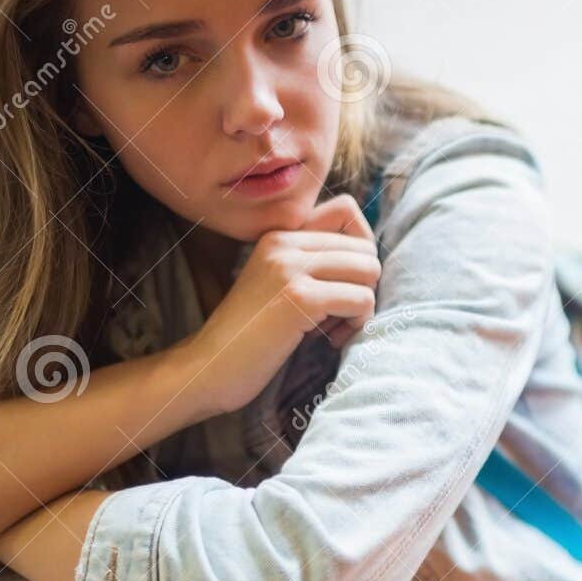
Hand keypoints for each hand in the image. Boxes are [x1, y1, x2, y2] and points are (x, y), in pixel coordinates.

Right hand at [179, 195, 379, 414]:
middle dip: (363, 285)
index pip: (346, 212)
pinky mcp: (301, 299)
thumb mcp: (278, 285)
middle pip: (365, 247)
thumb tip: (372, 258)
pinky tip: (329, 340)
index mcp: (278, 234)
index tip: (341, 285)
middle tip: (337, 316)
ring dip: (362, 307)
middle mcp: (283, 242)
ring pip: (369, 272)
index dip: (358, 253)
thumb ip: (313, 263)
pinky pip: (361, 300)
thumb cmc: (250, 337)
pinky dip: (356, 324)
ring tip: (333, 329)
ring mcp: (290, 268)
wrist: (209, 368)